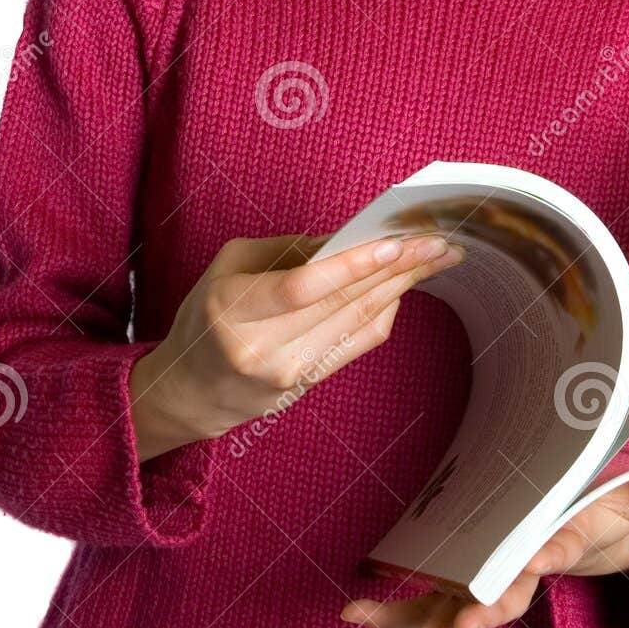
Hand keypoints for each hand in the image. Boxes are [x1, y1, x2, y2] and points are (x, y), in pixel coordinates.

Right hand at [128, 230, 462, 460]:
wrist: (191, 389)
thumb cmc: (207, 315)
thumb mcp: (227, 267)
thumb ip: (286, 250)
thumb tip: (348, 238)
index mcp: (233, 310)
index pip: (303, 288)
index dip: (352, 265)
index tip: (394, 241)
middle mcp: (263, 348)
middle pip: (343, 303)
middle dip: (396, 268)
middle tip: (438, 241)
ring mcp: (289, 372)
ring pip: (360, 322)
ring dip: (402, 286)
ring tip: (436, 258)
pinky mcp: (309, 384)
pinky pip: (360, 343)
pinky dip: (386, 311)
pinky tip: (404, 286)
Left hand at [339, 458, 628, 627]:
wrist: (587, 533)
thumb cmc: (606, 503)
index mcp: (561, 539)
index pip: (550, 555)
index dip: (537, 562)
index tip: (526, 567)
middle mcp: (523, 565)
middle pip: (499, 592)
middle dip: (473, 609)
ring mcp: (493, 576)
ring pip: (452, 602)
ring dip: (413, 613)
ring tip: (369, 616)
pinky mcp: (468, 576)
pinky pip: (427, 595)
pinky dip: (393, 602)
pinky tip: (356, 603)